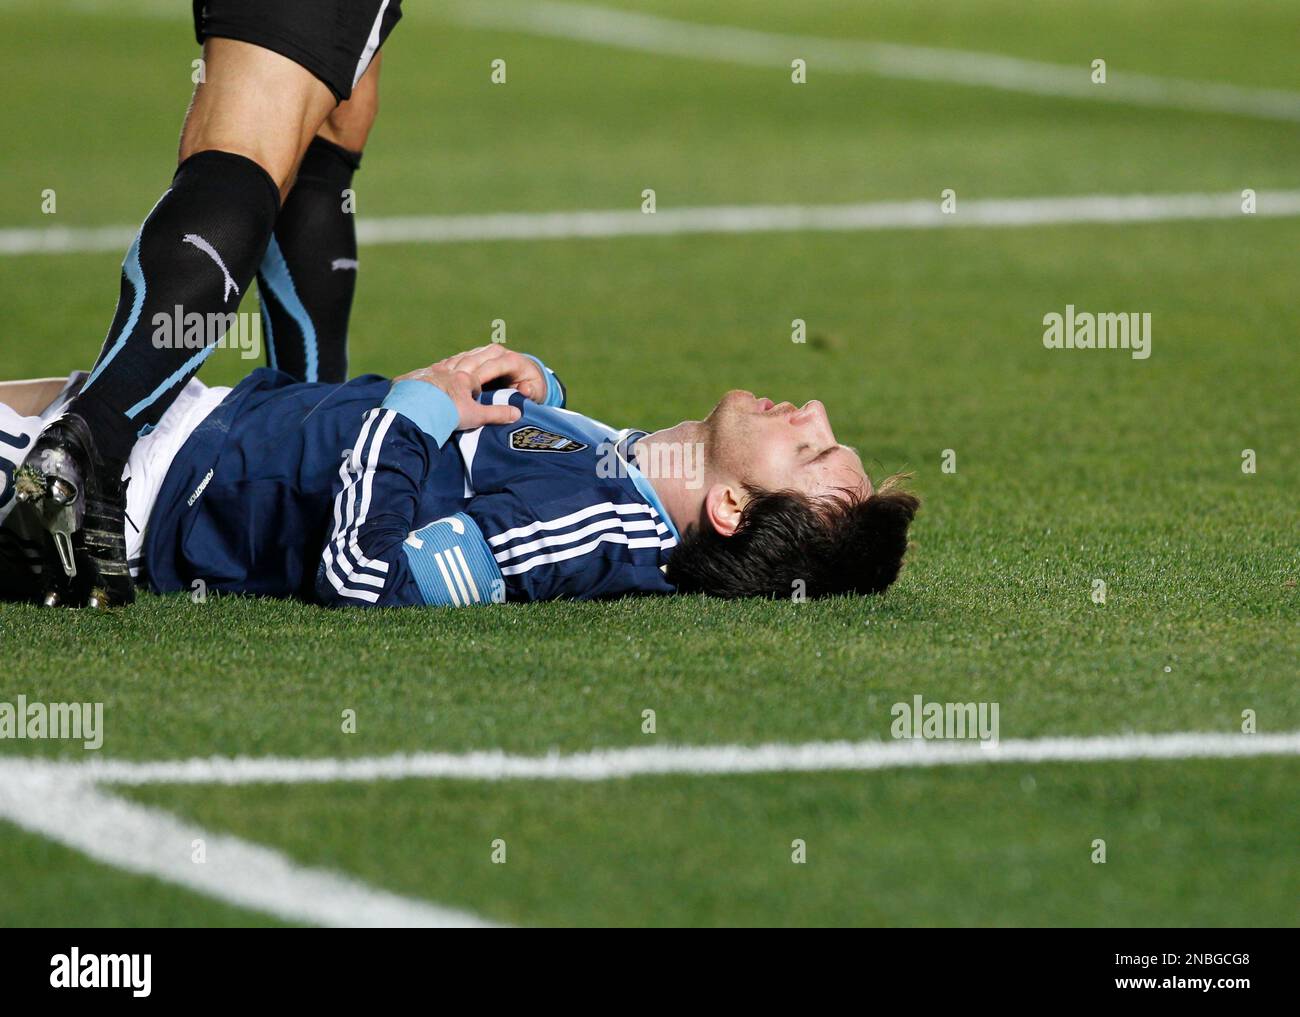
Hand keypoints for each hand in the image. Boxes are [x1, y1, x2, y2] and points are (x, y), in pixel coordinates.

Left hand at [394, 364, 521, 430]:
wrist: (416, 410)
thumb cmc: (448, 412)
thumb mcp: (476, 415)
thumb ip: (497, 413)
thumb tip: (517, 413)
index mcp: (465, 378)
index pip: (477, 378)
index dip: (479, 387)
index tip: (478, 395)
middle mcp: (449, 370)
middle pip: (464, 363)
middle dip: (472, 365)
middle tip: (476, 367)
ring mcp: (431, 371)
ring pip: (446, 363)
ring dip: (453, 364)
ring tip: (456, 367)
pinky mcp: (416, 376)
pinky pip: (427, 370)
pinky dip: (432, 370)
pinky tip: (431, 374)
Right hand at [431, 345, 547, 402]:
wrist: (527, 376)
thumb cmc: (531, 387)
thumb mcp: (536, 391)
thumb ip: (531, 391)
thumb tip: (524, 388)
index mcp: (512, 359)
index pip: (495, 365)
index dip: (483, 375)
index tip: (471, 388)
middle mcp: (497, 352)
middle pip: (477, 357)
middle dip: (465, 370)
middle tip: (453, 385)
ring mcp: (485, 352)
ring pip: (466, 357)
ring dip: (455, 368)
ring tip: (443, 382)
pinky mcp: (475, 356)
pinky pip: (460, 359)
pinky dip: (451, 367)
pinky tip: (441, 377)